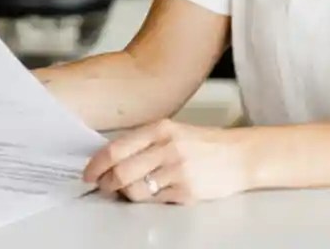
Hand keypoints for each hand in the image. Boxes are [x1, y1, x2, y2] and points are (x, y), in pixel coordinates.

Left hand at [82, 119, 250, 204]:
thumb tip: (111, 159)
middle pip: (121, 171)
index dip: (96, 164)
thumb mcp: (173, 132)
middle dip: (106, 182)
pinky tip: (153, 192)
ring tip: (127, 191)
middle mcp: (167, 148)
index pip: (116, 148)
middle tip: (103, 186)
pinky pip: (155, 200)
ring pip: (135, 189)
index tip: (88, 173)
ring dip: (125, 194)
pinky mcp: (186, 191)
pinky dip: (148, 199)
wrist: (241, 155)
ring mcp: (177, 170)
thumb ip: (144, 142)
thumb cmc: (205, 144)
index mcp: (160, 129)